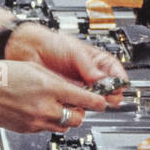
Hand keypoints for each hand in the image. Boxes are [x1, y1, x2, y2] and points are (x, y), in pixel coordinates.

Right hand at [0, 60, 108, 133]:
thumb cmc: (0, 74)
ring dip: (67, 118)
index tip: (104, 101)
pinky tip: (41, 109)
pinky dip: (50, 121)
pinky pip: (47, 129)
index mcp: (48, 88)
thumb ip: (56, 79)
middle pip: (77, 117)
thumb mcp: (33, 68)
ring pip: (64, 126)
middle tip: (79, 103)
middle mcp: (44, 107)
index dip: (98, 101)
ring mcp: (35, 121)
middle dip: (82, 111)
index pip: (83, 99)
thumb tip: (74, 86)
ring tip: (59, 106)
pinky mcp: (26, 129)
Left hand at [4, 23, 128, 106]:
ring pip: (94, 98)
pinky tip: (81, 103)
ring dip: (96, 101)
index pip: (114, 72)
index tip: (119, 87)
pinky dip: (81, 105)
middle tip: (110, 98)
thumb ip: (89, 67)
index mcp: (96, 61)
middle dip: (110, 94)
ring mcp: (79, 86)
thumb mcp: (75, 52)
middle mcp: (89, 75)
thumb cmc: (52, 44)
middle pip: (107, 89)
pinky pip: (78, 103)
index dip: (119, 80)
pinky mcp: (67, 95)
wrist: (30, 50)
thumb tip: (103, 80)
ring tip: (95, 100)